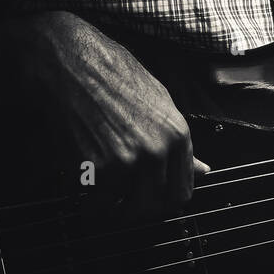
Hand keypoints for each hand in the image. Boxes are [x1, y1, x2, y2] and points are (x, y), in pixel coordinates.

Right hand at [14, 11, 208, 219]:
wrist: (71, 63)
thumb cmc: (112, 76)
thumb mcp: (160, 102)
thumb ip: (180, 143)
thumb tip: (202, 170)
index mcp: (177, 135)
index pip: (182, 193)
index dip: (164, 202)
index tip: (150, 200)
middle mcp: (157, 151)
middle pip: (156, 208)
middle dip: (138, 210)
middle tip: (122, 203)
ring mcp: (127, 162)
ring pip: (125, 209)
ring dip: (112, 206)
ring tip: (101, 189)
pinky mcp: (95, 167)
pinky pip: (96, 202)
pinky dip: (88, 199)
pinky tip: (84, 180)